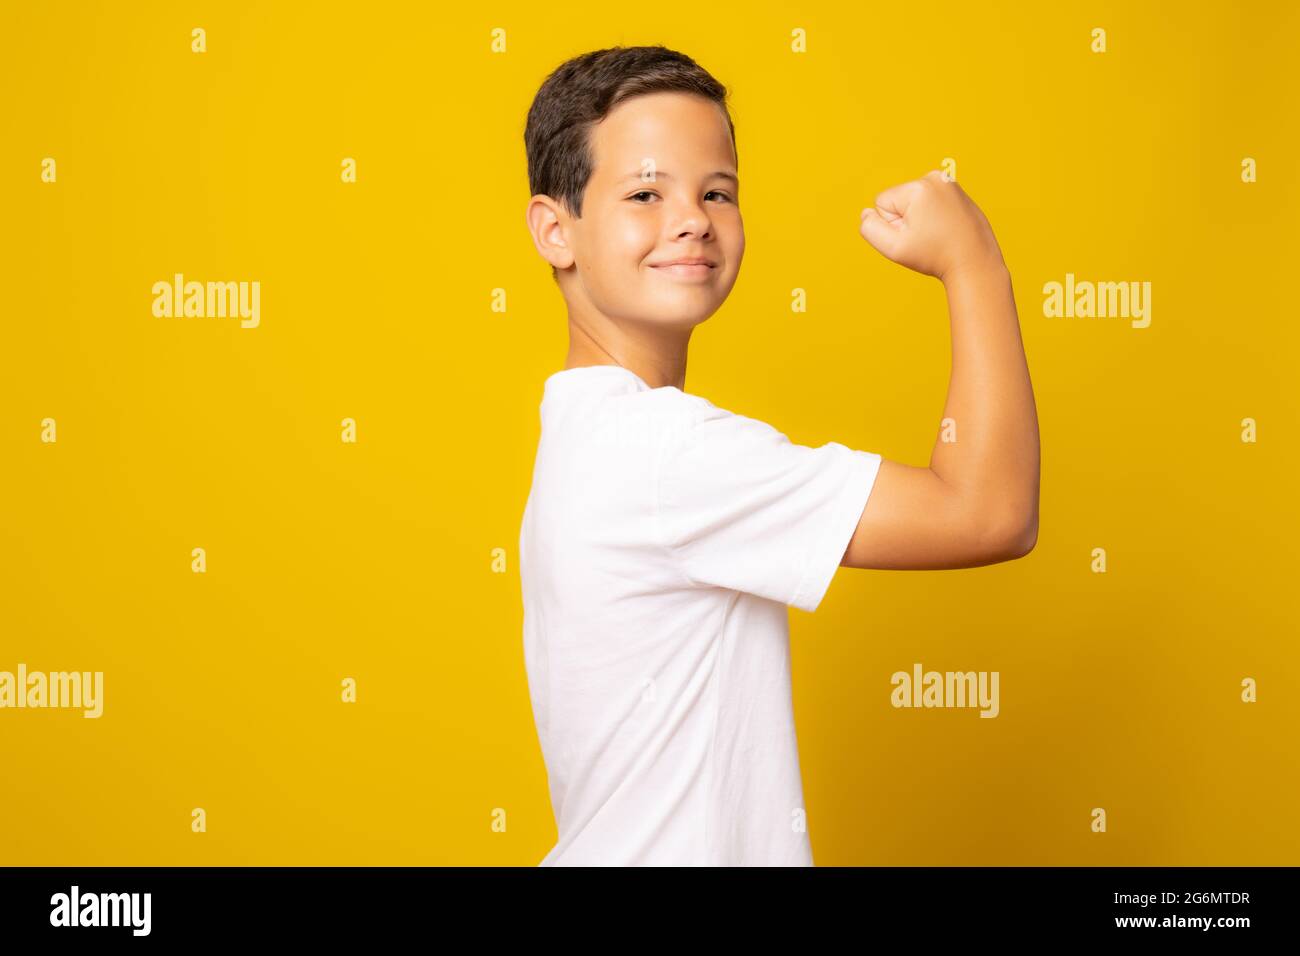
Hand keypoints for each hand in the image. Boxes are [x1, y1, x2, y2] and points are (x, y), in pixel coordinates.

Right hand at [859, 171, 1004, 281]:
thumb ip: (870, 229)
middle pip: (899, 200)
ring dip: (920, 218)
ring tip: (939, 234)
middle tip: (928, 237)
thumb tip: (867, 213)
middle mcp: (935, 178)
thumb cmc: (935, 256)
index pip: (882, 203)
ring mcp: (949, 182)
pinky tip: (947, 229)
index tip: (915, 237)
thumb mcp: (893, 248)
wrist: (975, 263)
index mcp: (918, 187)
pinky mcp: (958, 191)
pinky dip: (935, 216)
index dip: (892, 225)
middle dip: (907, 220)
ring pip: (914, 202)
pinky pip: (931, 202)